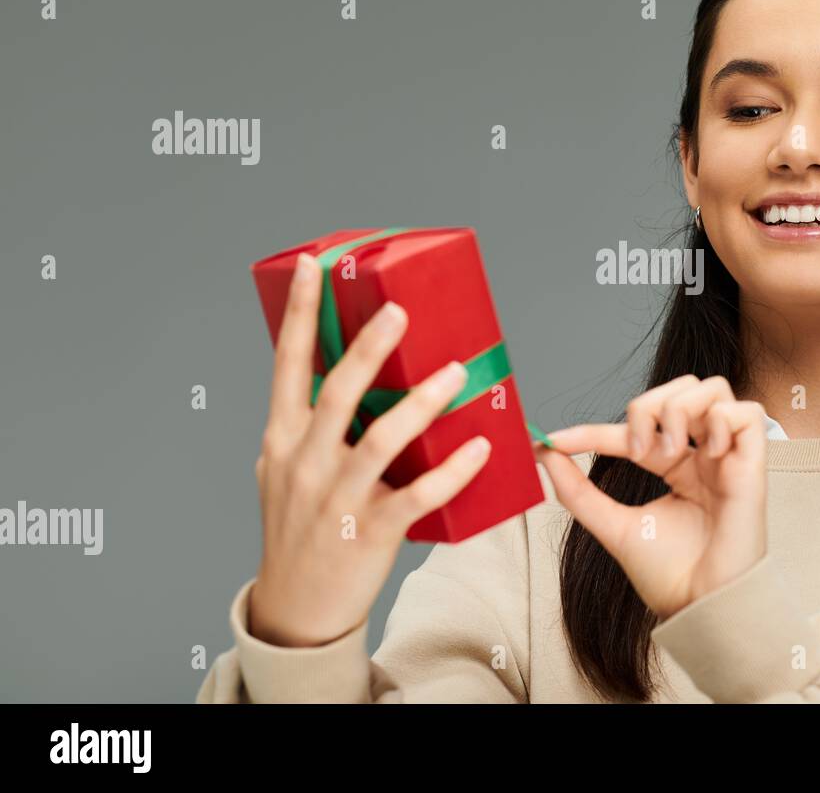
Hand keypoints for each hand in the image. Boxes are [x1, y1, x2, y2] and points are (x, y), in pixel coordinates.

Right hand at [248, 252, 493, 647]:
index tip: (314, 267)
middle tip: (402, 311)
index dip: (302, 314)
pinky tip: (480, 448)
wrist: (295, 609)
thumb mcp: (283, 470)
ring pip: (381, 439)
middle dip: (370, 347)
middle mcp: (304, 462)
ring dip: (423, 403)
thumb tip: (339, 375)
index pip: (288, 364)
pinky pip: (418, 495)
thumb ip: (307, 426)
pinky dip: (452, 471)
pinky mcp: (370, 531)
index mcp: (282, 438)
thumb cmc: (297, 529)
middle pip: (338, 392)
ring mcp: (337, 497)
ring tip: (456, 374)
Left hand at [532, 374, 767, 619]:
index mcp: (674, 466)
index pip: (633, 428)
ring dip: (680, 408)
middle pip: (680, 387)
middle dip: (649, 405)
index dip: (593, 429)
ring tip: (671, 450)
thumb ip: (578, 492)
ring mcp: (727, 456)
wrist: (701, 605)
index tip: (557, 440)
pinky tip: (708, 453)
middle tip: (639, 453)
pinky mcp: (753, 464)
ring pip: (713, 387)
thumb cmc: (669, 575)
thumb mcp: (613, 526)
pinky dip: (721, 420)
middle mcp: (701, 455)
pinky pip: (748, 411)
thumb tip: (544, 454)